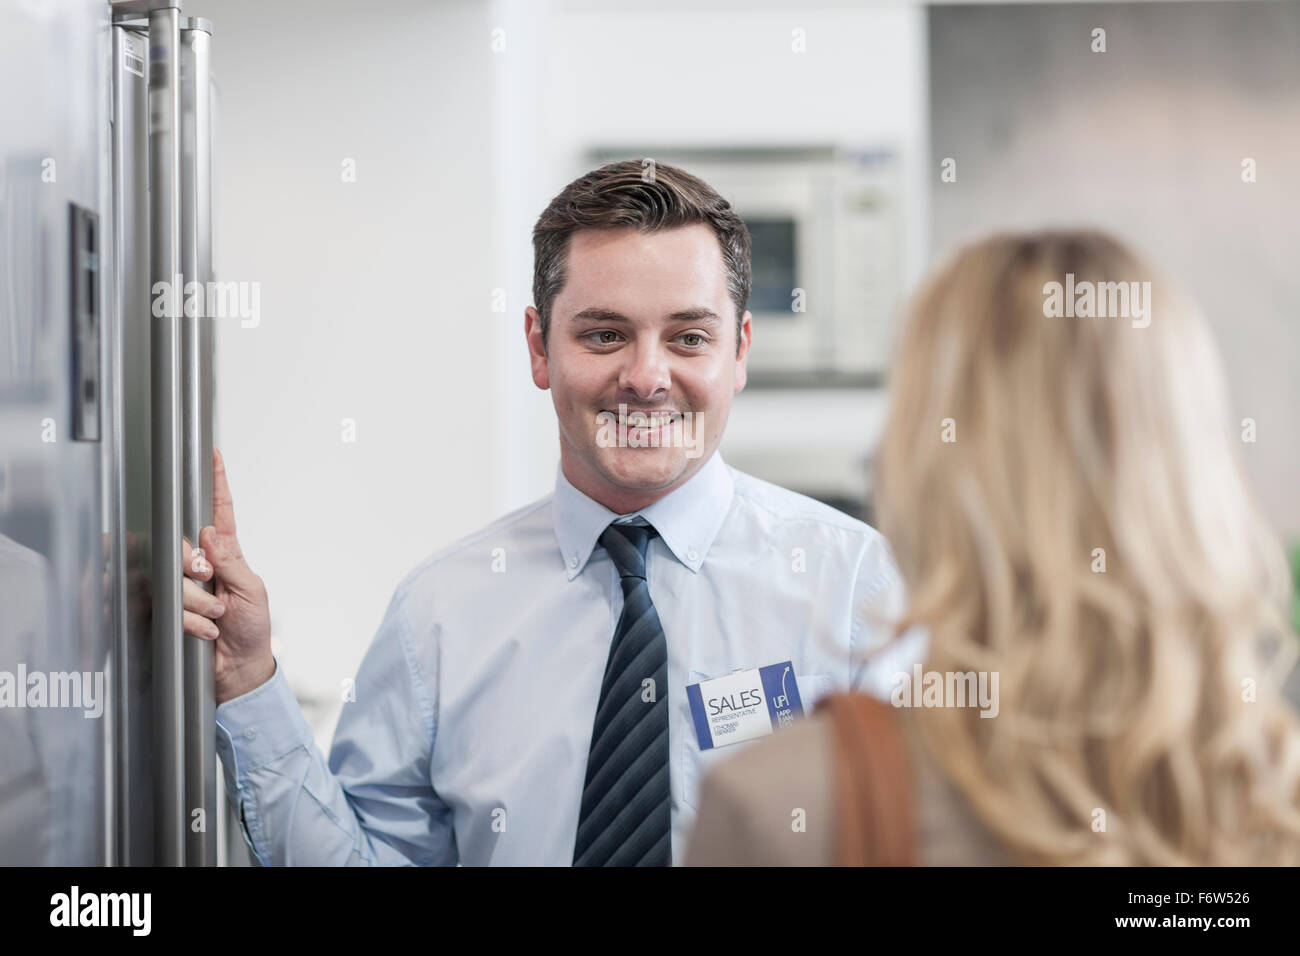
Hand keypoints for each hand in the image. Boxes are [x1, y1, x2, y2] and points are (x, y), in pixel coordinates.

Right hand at [182, 447, 274, 704]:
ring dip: (199, 604)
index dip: (217, 484)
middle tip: (211, 583)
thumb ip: (231, 562)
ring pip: (174, 579)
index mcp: (228, 555)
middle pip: (184, 546)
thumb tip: (209, 535)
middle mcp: (202, 567)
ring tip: (218, 619)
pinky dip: (191, 623)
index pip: (220, 513)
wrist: (239, 671)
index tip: (213, 454)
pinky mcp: (171, 611)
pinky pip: (169, 607)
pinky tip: (206, 633)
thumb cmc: (253, 630)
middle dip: (196, 566)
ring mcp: (184, 589)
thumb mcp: (251, 592)